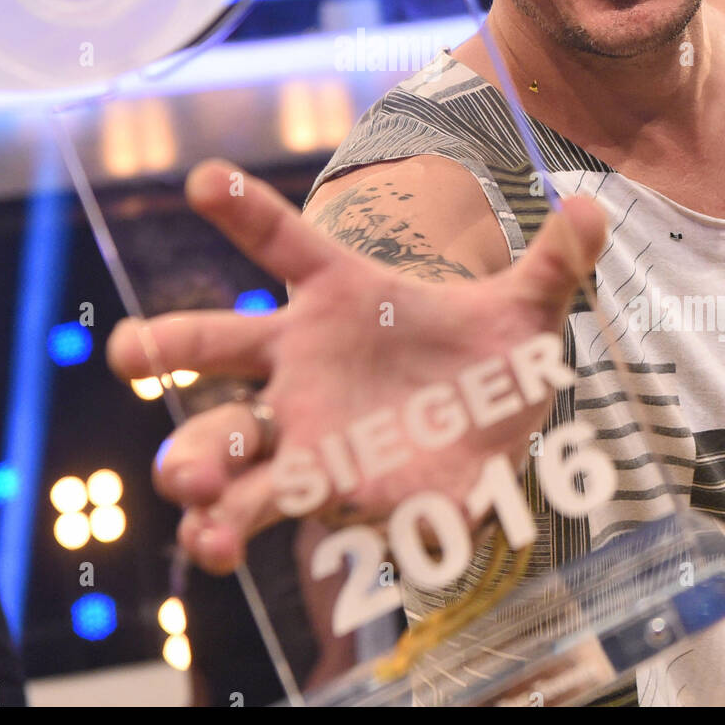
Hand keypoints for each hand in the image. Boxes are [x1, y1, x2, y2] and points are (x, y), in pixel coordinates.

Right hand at [106, 158, 605, 573]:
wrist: (479, 429)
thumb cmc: (482, 357)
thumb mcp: (526, 311)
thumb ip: (556, 263)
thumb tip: (597, 205)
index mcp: (341, 293)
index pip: (285, 242)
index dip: (245, 210)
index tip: (204, 177)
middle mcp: (300, 358)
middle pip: (220, 342)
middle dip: (168, 344)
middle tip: (127, 350)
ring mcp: (299, 425)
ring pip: (225, 435)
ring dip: (197, 456)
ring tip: (186, 482)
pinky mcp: (316, 486)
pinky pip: (261, 504)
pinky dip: (233, 524)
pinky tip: (211, 546)